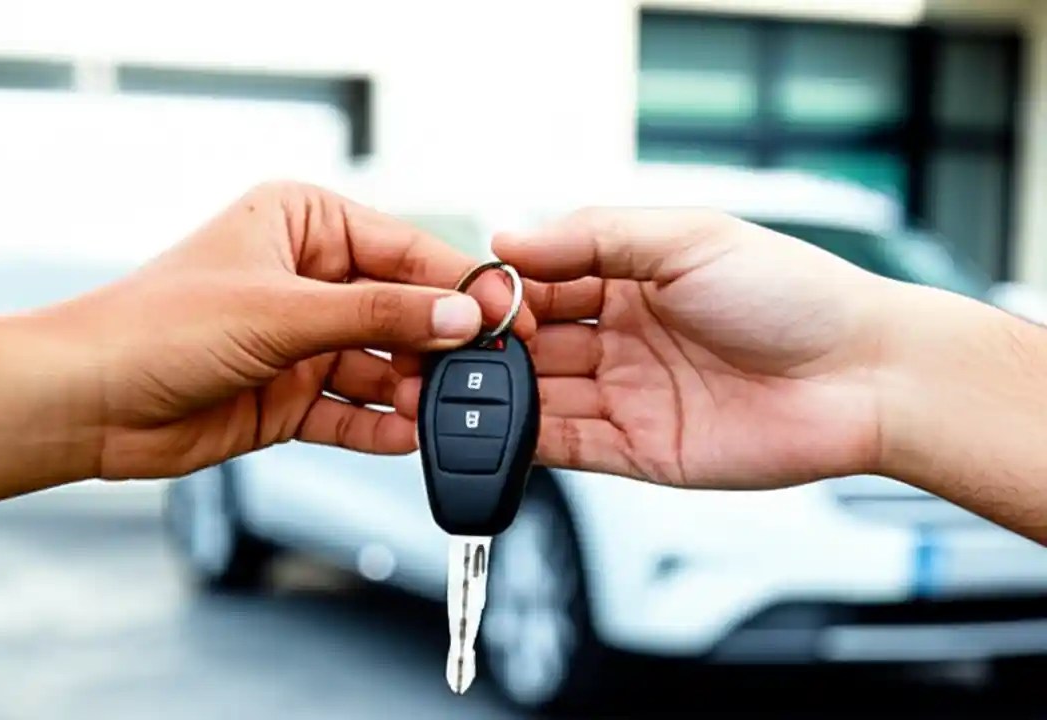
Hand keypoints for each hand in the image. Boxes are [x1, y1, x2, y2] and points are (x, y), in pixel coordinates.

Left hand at [48, 182, 530, 479]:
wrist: (89, 401)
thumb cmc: (159, 326)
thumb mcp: (280, 311)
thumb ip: (377, 315)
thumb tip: (461, 314)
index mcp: (303, 223)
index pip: (402, 249)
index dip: (459, 283)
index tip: (509, 311)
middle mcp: (306, 278)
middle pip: (399, 310)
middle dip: (439, 343)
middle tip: (488, 372)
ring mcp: (299, 340)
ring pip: (381, 364)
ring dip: (412, 390)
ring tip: (444, 412)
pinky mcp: (288, 395)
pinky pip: (351, 409)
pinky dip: (378, 424)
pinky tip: (408, 437)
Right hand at [403, 208, 897, 489]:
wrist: (864, 378)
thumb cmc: (794, 295)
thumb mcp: (687, 238)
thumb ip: (592, 236)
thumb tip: (508, 236)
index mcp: (630, 277)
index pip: (540, 281)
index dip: (500, 290)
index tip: (468, 297)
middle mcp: (621, 336)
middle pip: (529, 342)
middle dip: (484, 346)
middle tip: (444, 350)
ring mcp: (627, 394)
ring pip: (537, 396)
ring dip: (493, 398)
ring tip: (451, 395)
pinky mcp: (639, 450)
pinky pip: (567, 446)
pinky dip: (524, 443)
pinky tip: (491, 434)